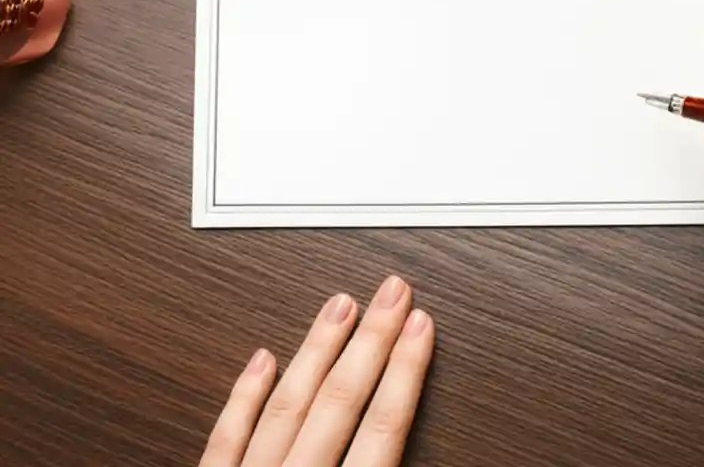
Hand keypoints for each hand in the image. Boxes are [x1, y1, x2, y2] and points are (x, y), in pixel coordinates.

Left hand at [200, 275, 434, 466]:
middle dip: (372, 340)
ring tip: (340, 304)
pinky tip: (263, 359)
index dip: (406, 370)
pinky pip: (225, 439)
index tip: (420, 327)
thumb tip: (437, 455)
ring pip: (287, 406)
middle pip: (341, 401)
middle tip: (392, 293)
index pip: (384, 427)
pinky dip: (246, 396)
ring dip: (318, 350)